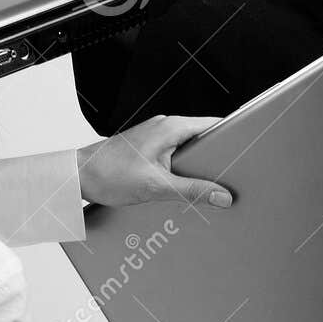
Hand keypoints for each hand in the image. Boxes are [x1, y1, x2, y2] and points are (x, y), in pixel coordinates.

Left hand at [77, 115, 233, 208]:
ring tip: (201, 185)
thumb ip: (192, 190)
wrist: (77, 176)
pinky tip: (178, 186)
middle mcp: (165, 126)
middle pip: (203, 138)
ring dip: (196, 165)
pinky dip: (181, 168)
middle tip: (227, 177)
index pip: (214, 126)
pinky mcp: (147, 147)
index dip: (232, 139)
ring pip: (188, 148)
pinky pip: (174, 154)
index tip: (245, 152)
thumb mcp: (157, 187)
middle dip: (215, 158)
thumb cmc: (109, 174)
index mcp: (171, 127)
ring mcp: (155, 136)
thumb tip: (222, 195)